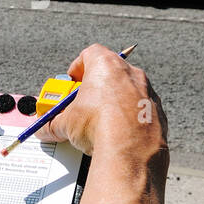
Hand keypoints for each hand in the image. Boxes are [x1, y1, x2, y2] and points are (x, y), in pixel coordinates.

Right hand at [36, 44, 167, 157]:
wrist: (130, 150)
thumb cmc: (100, 125)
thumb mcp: (67, 123)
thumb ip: (54, 123)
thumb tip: (45, 130)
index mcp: (107, 65)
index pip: (90, 54)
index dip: (78, 67)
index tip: (71, 82)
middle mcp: (130, 73)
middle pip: (110, 73)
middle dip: (96, 87)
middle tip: (82, 104)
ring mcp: (147, 92)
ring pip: (128, 91)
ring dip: (114, 103)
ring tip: (100, 123)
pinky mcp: (158, 112)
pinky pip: (141, 110)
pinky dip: (130, 119)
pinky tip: (118, 134)